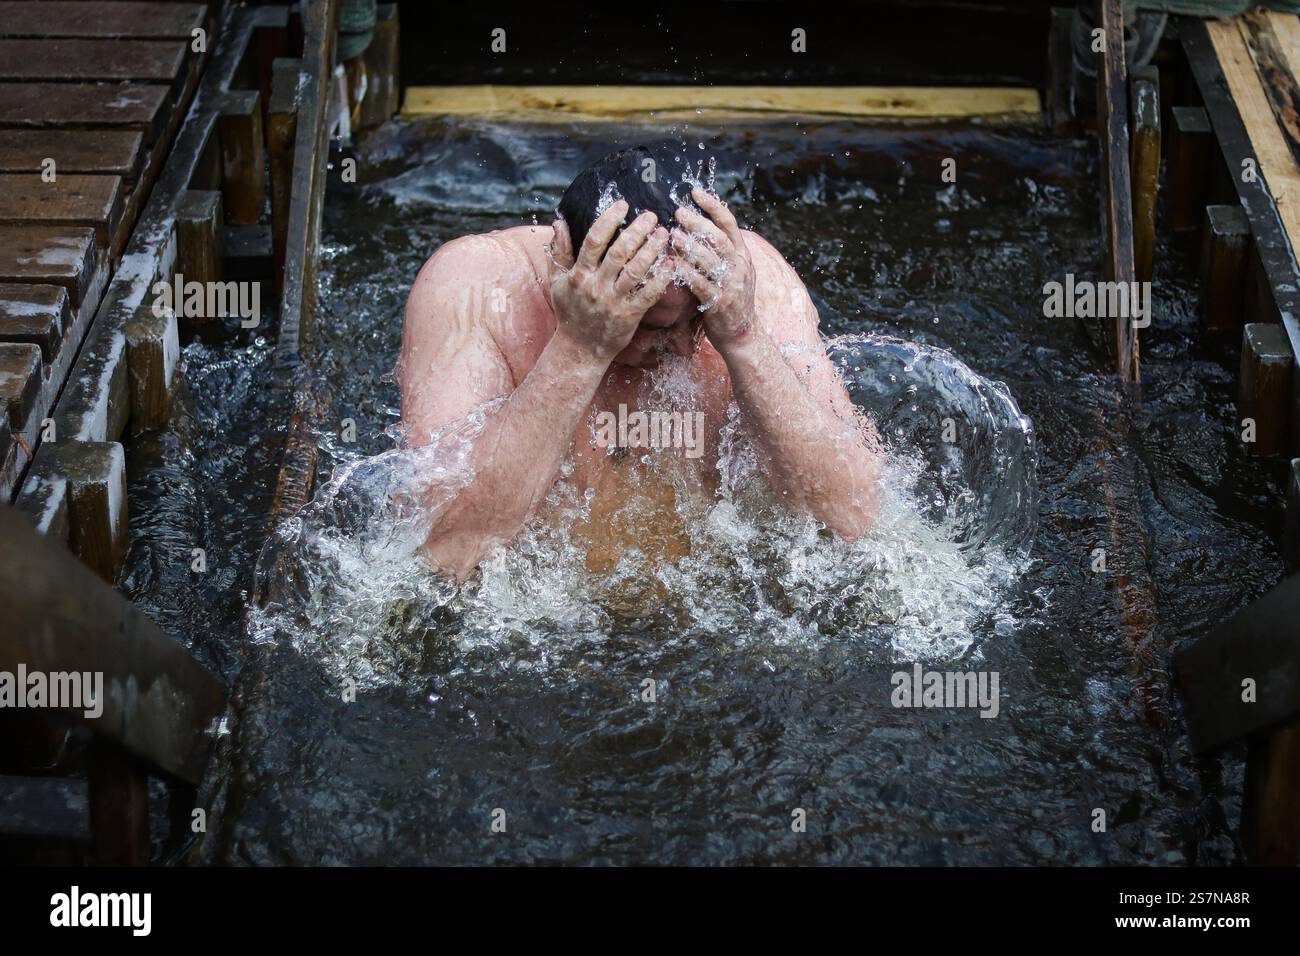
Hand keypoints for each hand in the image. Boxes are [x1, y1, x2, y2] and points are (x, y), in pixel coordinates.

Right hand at [547, 200, 674, 363]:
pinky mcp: (629, 316)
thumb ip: (559, 252)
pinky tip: (671, 263)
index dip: (609, 220)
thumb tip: (560, 222)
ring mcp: (614, 302)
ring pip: (636, 271)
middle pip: (619, 253)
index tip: (622, 205)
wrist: (579, 350)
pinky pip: (648, 294)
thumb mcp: (557, 282)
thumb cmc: (569, 313)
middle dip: (637, 231)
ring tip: (663, 234)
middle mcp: (596, 286)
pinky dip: (661, 278)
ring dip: (652, 250)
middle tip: (651, 215)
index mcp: (578, 275)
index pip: (594, 241)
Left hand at [671, 188, 755, 351]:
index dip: (712, 206)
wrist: (742, 332)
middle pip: (719, 238)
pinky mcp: (719, 303)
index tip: (695, 192)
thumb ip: (718, 250)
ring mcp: (730, 285)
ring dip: (690, 247)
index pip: (729, 223)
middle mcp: (738, 266)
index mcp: (741, 254)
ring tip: (672, 236)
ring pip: (711, 260)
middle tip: (678, 212)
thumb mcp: (732, 269)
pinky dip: (688, 274)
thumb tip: (697, 225)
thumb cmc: (730, 297)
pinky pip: (702, 285)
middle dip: (698, 223)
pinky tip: (674, 265)